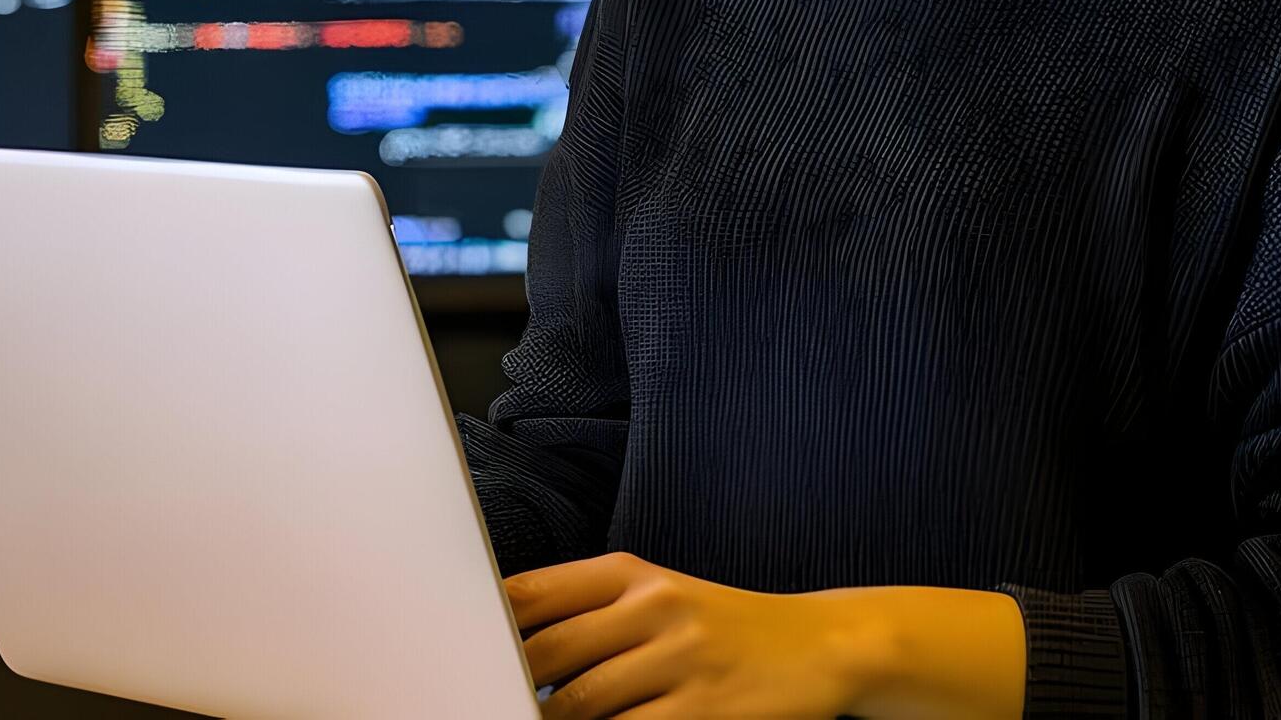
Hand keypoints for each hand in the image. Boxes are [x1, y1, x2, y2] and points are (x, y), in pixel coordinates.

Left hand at [506, 552, 872, 719]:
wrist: (818, 646)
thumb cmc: (721, 628)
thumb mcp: (657, 597)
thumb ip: (587, 612)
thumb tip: (507, 643)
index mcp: (630, 573)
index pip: (531, 593)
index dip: (487, 628)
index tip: (462, 653)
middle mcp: (654, 606)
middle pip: (548, 651)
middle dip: (513, 685)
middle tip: (491, 700)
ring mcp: (682, 659)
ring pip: (582, 701)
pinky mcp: (706, 710)